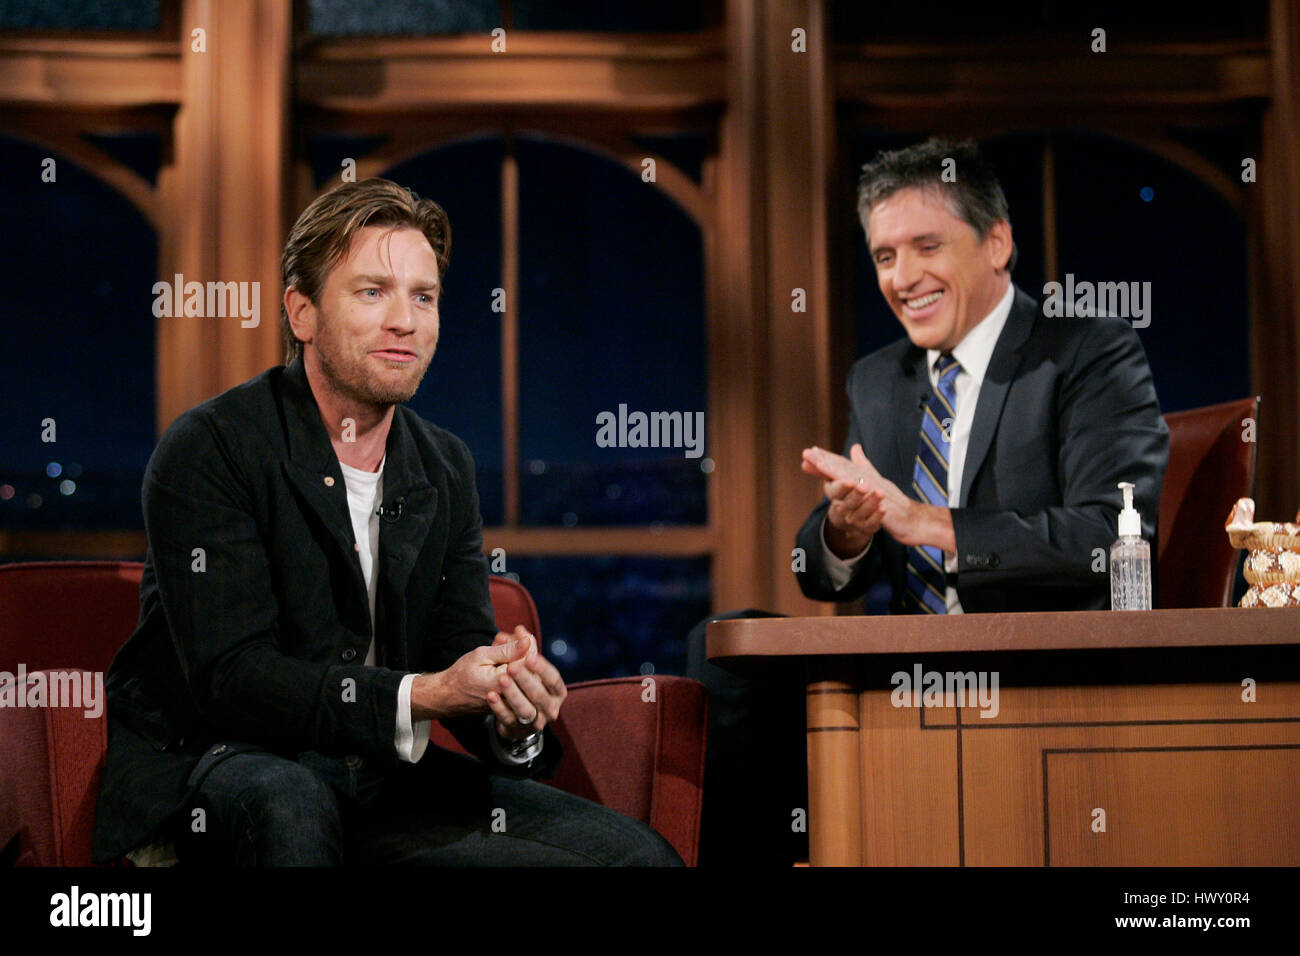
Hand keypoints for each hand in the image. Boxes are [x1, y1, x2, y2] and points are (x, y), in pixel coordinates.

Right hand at [411, 634, 529, 721]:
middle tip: (505, 637)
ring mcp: (512, 698)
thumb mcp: (481, 656)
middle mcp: (513, 693)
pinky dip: (511, 663)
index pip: (530, 659)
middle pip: (530, 664)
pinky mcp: (509, 698)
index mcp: (506, 683)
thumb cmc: (461, 674)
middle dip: (521, 645)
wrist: (447, 696)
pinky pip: (518, 677)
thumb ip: (507, 650)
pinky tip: (498, 655)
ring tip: (499, 643)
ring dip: (516, 653)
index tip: (519, 629)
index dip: (527, 641)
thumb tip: (528, 642)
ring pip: (525, 670)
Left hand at [485, 626, 566, 741]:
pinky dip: (499, 708)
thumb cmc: (514, 678)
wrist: (503, 708)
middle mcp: (549, 706)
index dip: (543, 668)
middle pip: (540, 695)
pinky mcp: (516, 727)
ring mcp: (534, 720)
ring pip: (526, 710)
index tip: (530, 656)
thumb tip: (521, 630)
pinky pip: (508, 719)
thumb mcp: (516, 662)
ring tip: (501, 679)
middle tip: (512, 667)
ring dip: (514, 694)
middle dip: (527, 680)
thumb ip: (519, 647)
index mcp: (555, 689)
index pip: (553, 679)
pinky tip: (491, 696)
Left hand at [802, 443, 954, 552]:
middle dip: (825, 461)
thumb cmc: (894, 503)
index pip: (841, 466)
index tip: (809, 453)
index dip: (825, 460)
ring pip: (852, 479)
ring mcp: (875, 489)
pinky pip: (867, 495)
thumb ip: (863, 466)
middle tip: (807, 453)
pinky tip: (844, 484)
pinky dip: (856, 489)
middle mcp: (868, 480)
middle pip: (843, 468)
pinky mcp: (881, 502)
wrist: (912, 519)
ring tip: (820, 465)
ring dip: (835, 470)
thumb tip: (855, 448)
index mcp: (864, 477)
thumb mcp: (875, 484)